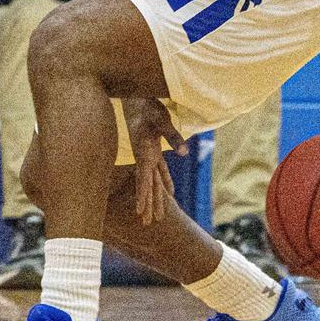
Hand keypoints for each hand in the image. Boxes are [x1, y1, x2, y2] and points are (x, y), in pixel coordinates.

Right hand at [123, 97, 186, 225]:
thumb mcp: (162, 120)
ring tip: (156, 215)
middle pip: (147, 185)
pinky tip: (170, 192)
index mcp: (144, 153)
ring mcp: (148, 154)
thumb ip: (173, 137)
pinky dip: (164, 181)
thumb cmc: (147, 106)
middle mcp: (144, 157)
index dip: (142, 197)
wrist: (136, 97)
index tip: (139, 214)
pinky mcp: (153, 149)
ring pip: (153, 181)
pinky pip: (160, 170)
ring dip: (155, 197)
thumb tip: (183, 153)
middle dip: (148, 205)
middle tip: (146, 224)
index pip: (143, 180)